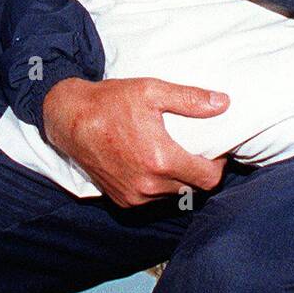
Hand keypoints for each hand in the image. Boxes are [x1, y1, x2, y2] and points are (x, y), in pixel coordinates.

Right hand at [42, 76, 228, 206]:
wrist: (70, 119)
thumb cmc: (110, 102)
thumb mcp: (151, 91)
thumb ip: (190, 99)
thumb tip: (223, 103)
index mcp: (161, 160)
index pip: (208, 178)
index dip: (217, 166)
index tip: (215, 152)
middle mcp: (149, 185)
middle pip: (192, 189)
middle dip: (198, 171)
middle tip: (194, 150)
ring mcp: (134, 196)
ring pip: (172, 195)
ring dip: (178, 180)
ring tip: (172, 155)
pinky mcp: (122, 200)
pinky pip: (151, 199)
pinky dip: (157, 186)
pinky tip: (151, 164)